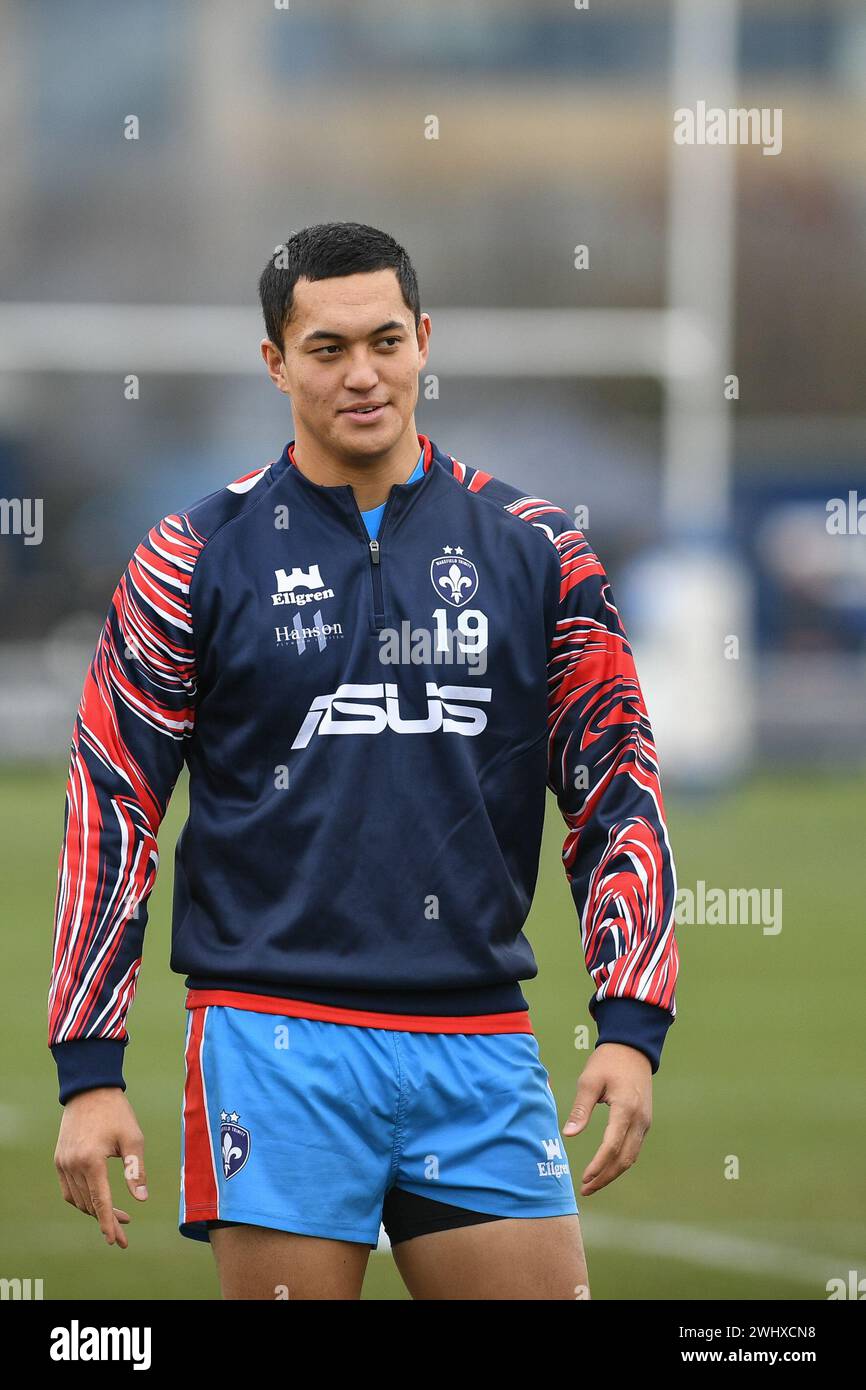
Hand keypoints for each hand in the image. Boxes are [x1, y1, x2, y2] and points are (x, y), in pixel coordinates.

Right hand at [54, 1088, 147, 1247]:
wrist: (90, 1089)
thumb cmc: (116, 1112)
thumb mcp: (133, 1138)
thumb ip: (137, 1170)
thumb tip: (142, 1199)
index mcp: (92, 1160)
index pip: (100, 1201)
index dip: (109, 1223)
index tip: (116, 1241)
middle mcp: (73, 1165)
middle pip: (90, 1204)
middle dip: (107, 1220)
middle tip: (125, 1231)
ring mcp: (63, 1163)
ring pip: (78, 1199)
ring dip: (96, 1210)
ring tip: (118, 1215)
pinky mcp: (59, 1159)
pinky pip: (69, 1189)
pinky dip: (82, 1199)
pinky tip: (98, 1200)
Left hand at [561, 1043, 652, 1195]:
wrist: (632, 1049)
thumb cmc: (607, 1062)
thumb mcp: (589, 1080)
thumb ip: (580, 1110)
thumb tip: (569, 1135)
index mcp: (626, 1108)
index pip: (612, 1146)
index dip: (598, 1165)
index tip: (584, 1179)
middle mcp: (639, 1119)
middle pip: (625, 1158)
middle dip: (605, 1177)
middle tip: (585, 1189)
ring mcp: (645, 1122)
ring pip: (631, 1157)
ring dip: (613, 1173)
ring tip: (592, 1184)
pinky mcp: (644, 1122)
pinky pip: (633, 1148)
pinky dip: (620, 1162)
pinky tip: (605, 1167)